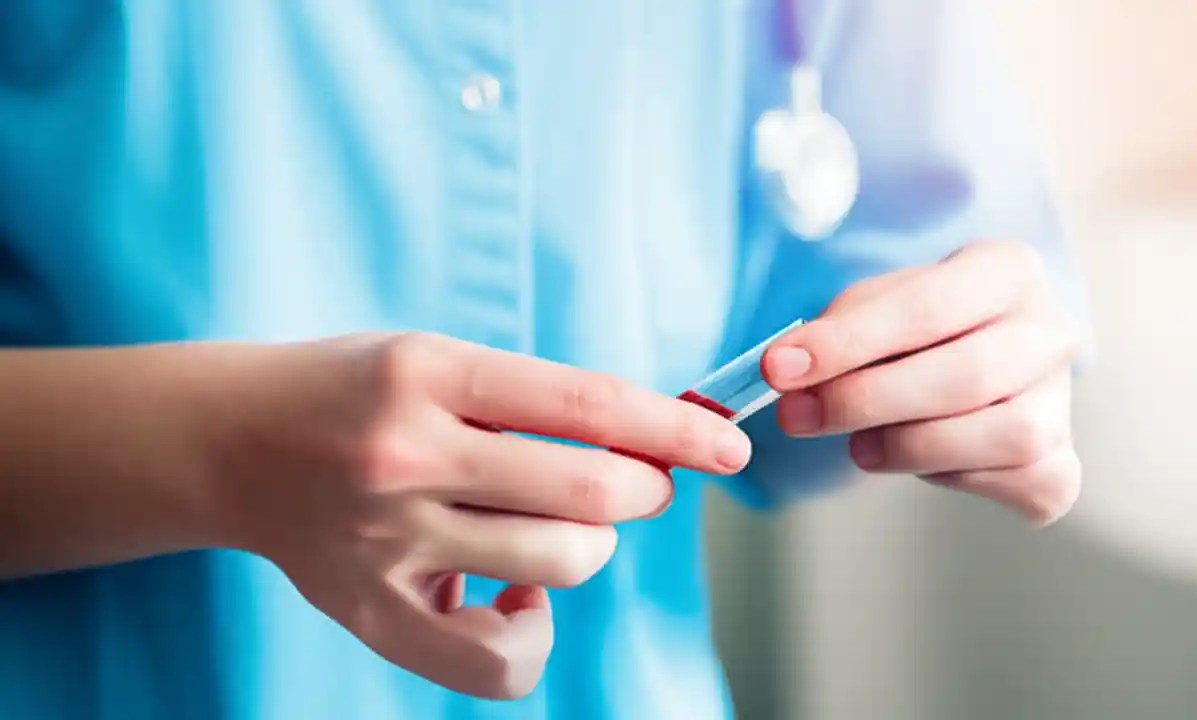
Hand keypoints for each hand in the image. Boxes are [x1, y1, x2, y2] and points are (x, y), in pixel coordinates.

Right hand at [199, 333, 750, 697]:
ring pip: (559, 562)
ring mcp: (388, 541)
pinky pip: (497, 660)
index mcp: (428, 372)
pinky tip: (518, 590)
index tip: (727, 445)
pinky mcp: (373, 612)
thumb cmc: (352, 391)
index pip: (585, 403)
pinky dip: (535, 630)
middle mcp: (407, 453)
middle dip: (645, 488)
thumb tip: (648, 447)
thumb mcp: (434, 358)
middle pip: (589, 492)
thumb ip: (529, 400)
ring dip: (590, 545)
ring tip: (554, 525)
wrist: (229, 442)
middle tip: (639, 482)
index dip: (674, 429)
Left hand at [762, 240, 1081, 525]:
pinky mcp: (1062, 463)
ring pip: (1006, 435)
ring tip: (861, 445)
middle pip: (968, 375)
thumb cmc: (911, 330)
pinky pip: (1026, 483)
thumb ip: (837, 335)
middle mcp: (1051, 329)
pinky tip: (924, 463)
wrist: (961, 359)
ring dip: (912, 447)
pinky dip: (961, 480)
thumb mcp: (870, 309)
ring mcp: (1063, 399)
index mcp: (1007, 270)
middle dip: (866, 401)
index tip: (780, 367)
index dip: (849, 342)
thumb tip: (788, 373)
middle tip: (796, 416)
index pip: (930, 305)